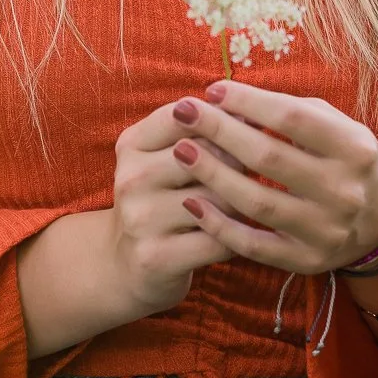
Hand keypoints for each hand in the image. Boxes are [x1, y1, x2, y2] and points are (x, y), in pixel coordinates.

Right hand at [109, 98, 254, 315]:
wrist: (126, 265)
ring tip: (243, 205)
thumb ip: (199, 130)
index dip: (224, 120)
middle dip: (238, 164)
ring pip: (220, 200)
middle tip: (246, 174)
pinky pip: (218, 240)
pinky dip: (236, 237)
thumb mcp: (164, 157)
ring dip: (241, 204)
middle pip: (209, 155)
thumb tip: (251, 112)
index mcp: (132, 144)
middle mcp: (131, 178)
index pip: (186, 115)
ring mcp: (141, 219)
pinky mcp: (156, 258)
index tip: (245, 127)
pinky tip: (236, 235)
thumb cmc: (161, 199)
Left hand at [168, 82, 377, 275]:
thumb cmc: (345, 157)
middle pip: (269, 157)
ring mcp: (326, 231)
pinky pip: (254, 246)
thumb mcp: (336, 125)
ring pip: (257, 203)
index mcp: (354, 148)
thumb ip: (292, 110)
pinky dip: (220, 225)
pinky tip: (192, 202)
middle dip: (220, 131)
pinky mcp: (306, 260)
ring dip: (213, 175)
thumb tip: (228, 97)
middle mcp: (344, 191)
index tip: (213, 89)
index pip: (292, 117)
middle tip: (184, 111)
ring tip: (180, 151)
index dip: (248, 101)